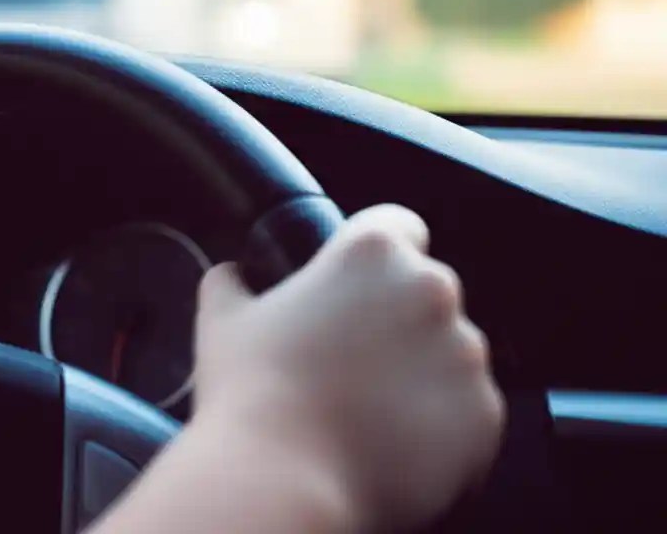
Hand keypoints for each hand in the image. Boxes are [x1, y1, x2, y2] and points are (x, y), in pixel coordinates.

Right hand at [191, 204, 503, 530]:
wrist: (279, 482)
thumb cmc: (251, 397)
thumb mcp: (223, 319)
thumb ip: (235, 281)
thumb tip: (234, 275)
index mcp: (372, 253)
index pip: (398, 226)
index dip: (374, 258)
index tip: (358, 289)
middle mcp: (431, 292)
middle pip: (426, 294)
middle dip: (397, 323)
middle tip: (350, 364)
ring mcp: (466, 356)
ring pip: (452, 355)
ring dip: (421, 375)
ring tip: (367, 411)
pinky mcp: (485, 417)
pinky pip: (469, 414)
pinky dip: (440, 428)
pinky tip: (390, 443)